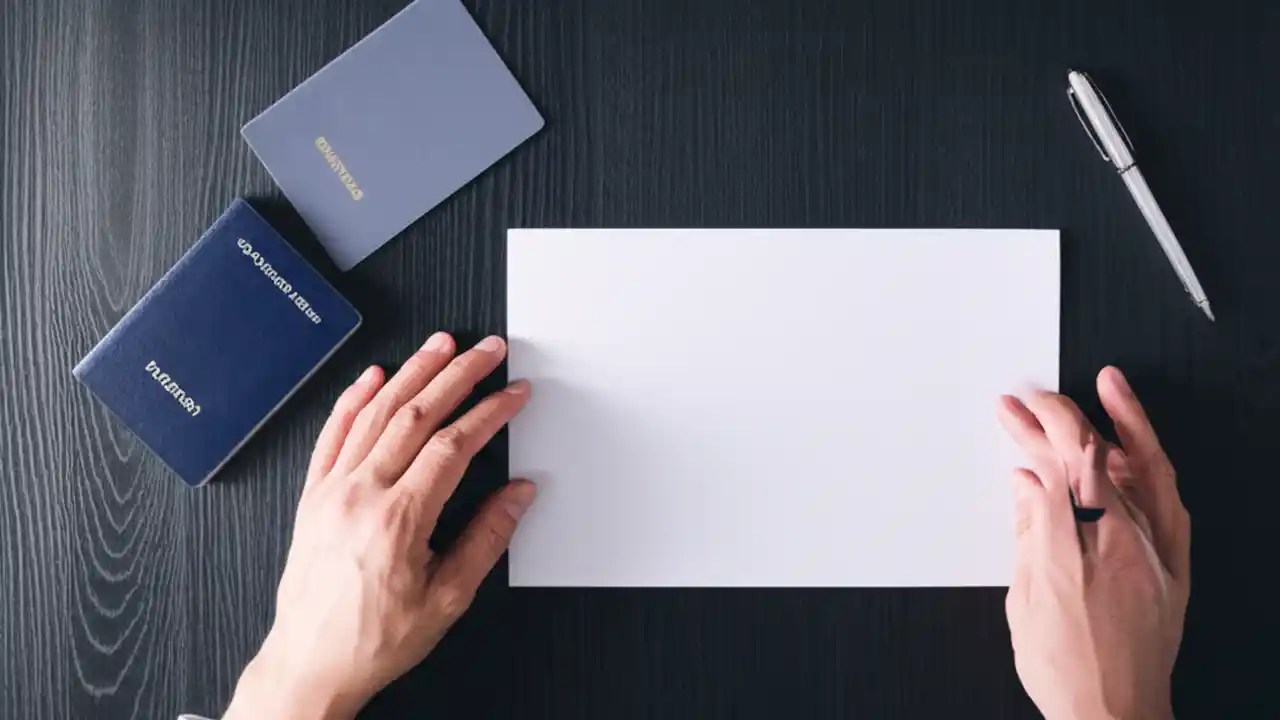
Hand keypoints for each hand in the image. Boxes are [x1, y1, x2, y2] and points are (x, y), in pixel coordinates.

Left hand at [224, 332, 534, 719]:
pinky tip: (372, 377)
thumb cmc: (372, 640)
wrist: (310, 664)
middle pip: (416, 415)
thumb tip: (517, 496)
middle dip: (458, 374)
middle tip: (487, 349)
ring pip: (375, 414)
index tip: (513, 394)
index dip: (489, 412)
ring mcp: (332, 491)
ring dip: (411, 372)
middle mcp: (361, 496)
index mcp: (399, 520)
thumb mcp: (447, 598)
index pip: (454, 445)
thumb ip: (486, 539)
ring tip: (439, 346)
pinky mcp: (312, 496)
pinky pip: (332, 434)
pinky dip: (352, 399)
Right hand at [997, 367, 1189, 719]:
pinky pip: (1170, 499)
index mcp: (1077, 543)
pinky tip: (1137, 450)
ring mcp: (1155, 551)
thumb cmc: (1068, 669)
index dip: (1041, 422)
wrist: (1114, 715)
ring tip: (1109, 386)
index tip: (1020, 407)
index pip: (1063, 458)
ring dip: (1124, 421)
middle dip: (1059, 417)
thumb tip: (1025, 488)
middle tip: (1031, 399)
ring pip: (1143, 466)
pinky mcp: (1173, 567)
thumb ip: (1028, 535)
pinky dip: (1153, 465)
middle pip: (1095, 454)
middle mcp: (1123, 539)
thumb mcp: (1026, 600)